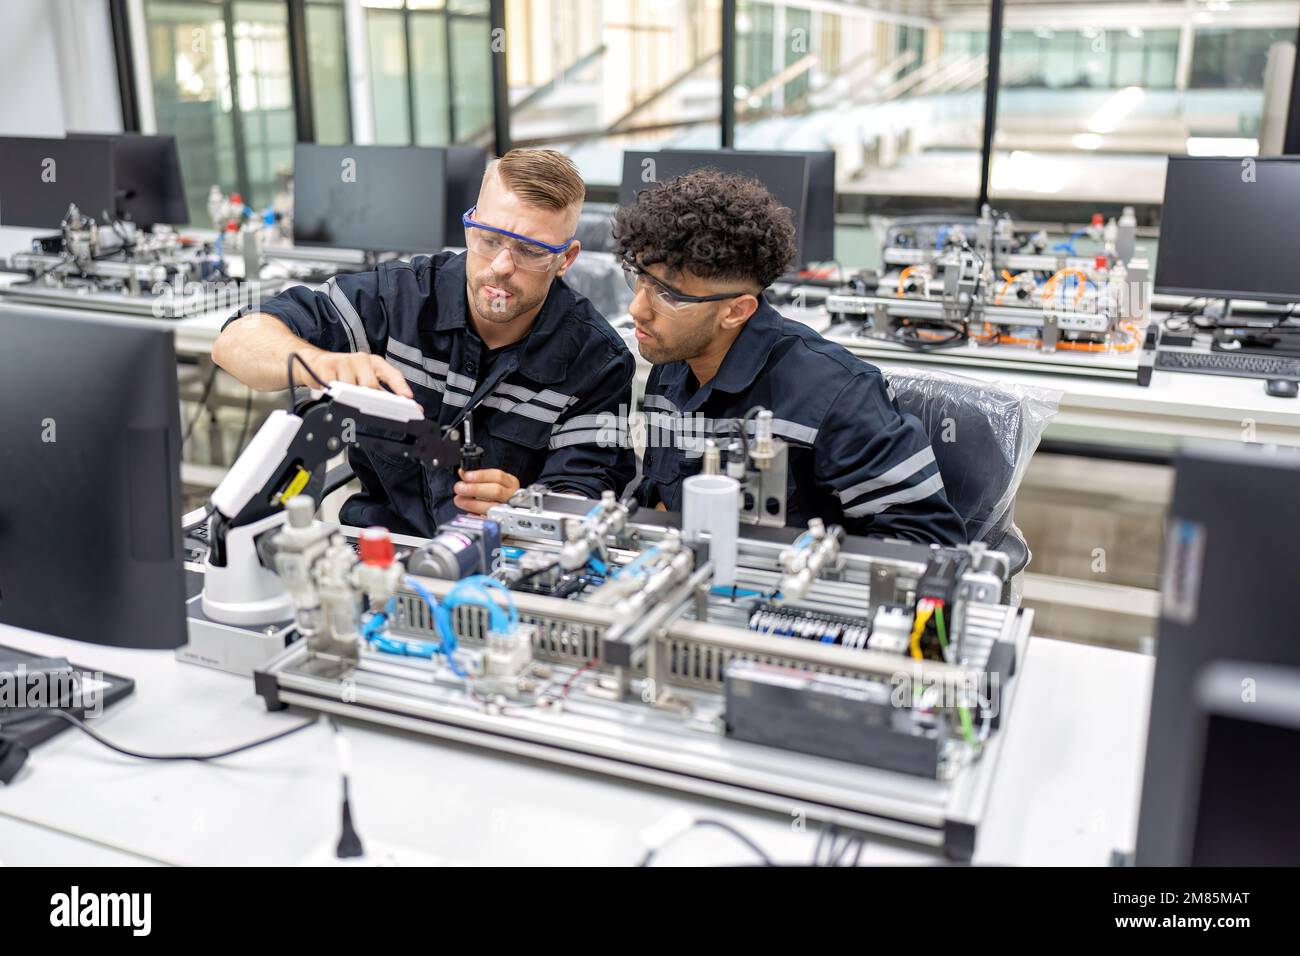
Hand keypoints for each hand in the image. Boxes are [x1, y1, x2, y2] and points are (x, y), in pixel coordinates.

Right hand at [294, 349, 415, 400]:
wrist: (315, 363)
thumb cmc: (344, 373)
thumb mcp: (366, 380)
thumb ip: (386, 394)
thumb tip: (413, 406)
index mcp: (375, 363)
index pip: (392, 374)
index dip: (400, 386)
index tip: (407, 397)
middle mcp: (361, 360)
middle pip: (371, 384)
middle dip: (368, 398)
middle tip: (362, 403)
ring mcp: (344, 361)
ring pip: (351, 386)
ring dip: (347, 395)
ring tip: (342, 394)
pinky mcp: (326, 366)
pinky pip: (332, 385)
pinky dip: (332, 392)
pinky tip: (330, 390)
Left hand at [454, 468, 520, 514]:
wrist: (508, 510)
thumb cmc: (496, 493)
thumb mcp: (488, 481)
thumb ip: (475, 477)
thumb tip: (463, 472)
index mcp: (510, 482)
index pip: (498, 476)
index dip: (481, 476)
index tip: (466, 476)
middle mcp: (511, 495)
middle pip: (496, 491)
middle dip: (475, 489)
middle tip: (460, 488)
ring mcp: (507, 509)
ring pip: (492, 507)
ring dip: (472, 504)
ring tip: (460, 500)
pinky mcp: (501, 521)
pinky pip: (489, 520)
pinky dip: (477, 517)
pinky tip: (468, 513)